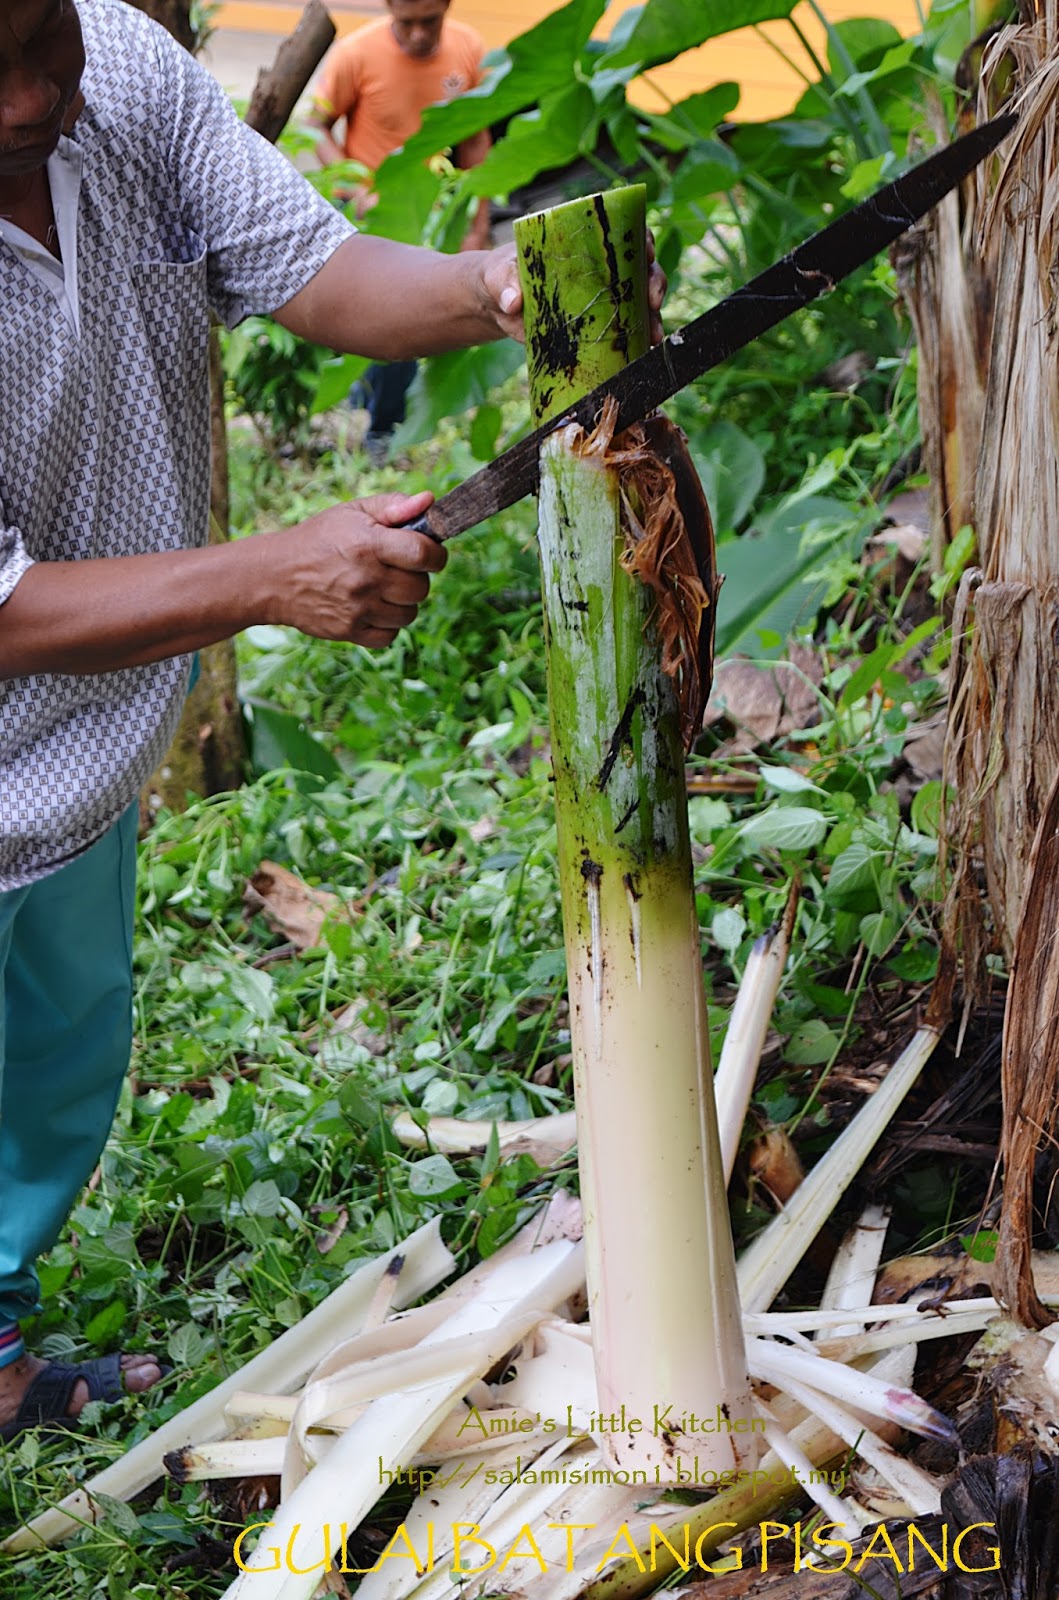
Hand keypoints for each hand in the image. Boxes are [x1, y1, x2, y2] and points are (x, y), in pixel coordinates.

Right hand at [270, 491, 446, 648]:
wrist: (274, 577)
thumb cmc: (318, 539)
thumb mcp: (351, 513)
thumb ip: (392, 506)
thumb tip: (429, 500)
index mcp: (368, 544)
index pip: (423, 554)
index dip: (435, 554)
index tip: (429, 553)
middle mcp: (365, 578)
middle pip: (420, 588)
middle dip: (417, 577)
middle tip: (399, 569)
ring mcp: (357, 608)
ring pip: (409, 614)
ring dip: (403, 602)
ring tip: (383, 588)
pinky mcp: (349, 631)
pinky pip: (390, 635)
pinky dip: (388, 624)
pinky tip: (374, 608)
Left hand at [477, 231, 667, 346]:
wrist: (496, 306)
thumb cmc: (501, 276)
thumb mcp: (500, 274)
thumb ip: (505, 283)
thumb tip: (514, 302)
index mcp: (583, 241)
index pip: (624, 232)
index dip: (643, 240)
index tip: (647, 251)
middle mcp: (601, 268)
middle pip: (642, 268)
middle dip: (655, 282)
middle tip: (653, 299)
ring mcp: (603, 298)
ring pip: (639, 302)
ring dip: (652, 317)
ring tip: (652, 335)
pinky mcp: (596, 326)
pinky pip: (624, 331)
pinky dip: (637, 340)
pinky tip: (644, 350)